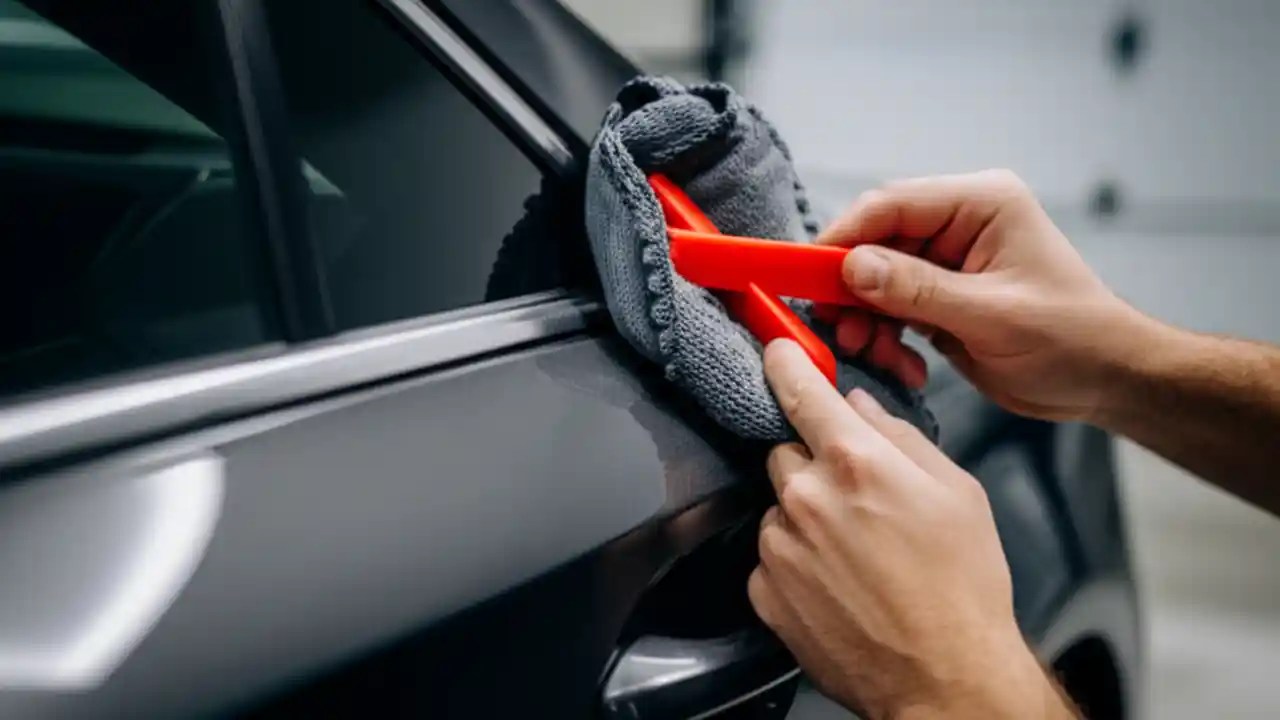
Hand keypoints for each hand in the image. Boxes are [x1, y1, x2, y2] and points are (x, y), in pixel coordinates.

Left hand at [748, 340, 1073, 718]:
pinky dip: (794, 560)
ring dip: (804, 516)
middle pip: (785, 452)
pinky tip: (836, 582)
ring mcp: (780, 547)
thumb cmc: (963, 587)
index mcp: (856, 463)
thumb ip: (900, 437)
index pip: (799, 390)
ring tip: (854, 553)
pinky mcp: (765, 591)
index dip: (785, 363)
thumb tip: (859, 407)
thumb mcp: (956, 492)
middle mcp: (807, 498)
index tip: (777, 350)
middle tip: (856, 499)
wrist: (945, 677)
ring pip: (778, 506)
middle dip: (812, 463)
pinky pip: (770, 555)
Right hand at [817, 169, 1146, 421]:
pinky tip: (904, 367)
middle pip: (876, 242)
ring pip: (876, 280)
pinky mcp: (941, 295)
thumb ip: (918, 289)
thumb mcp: (991, 315)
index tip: (807, 275)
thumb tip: (852, 267)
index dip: (844, 237)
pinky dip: (887, 338)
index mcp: (980, 203)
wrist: (1106, 380)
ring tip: (877, 356)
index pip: (891, 204)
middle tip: (841, 332)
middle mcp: (959, 223)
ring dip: (868, 321)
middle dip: (853, 291)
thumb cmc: (1070, 339)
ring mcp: (948, 260)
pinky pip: (892, 308)